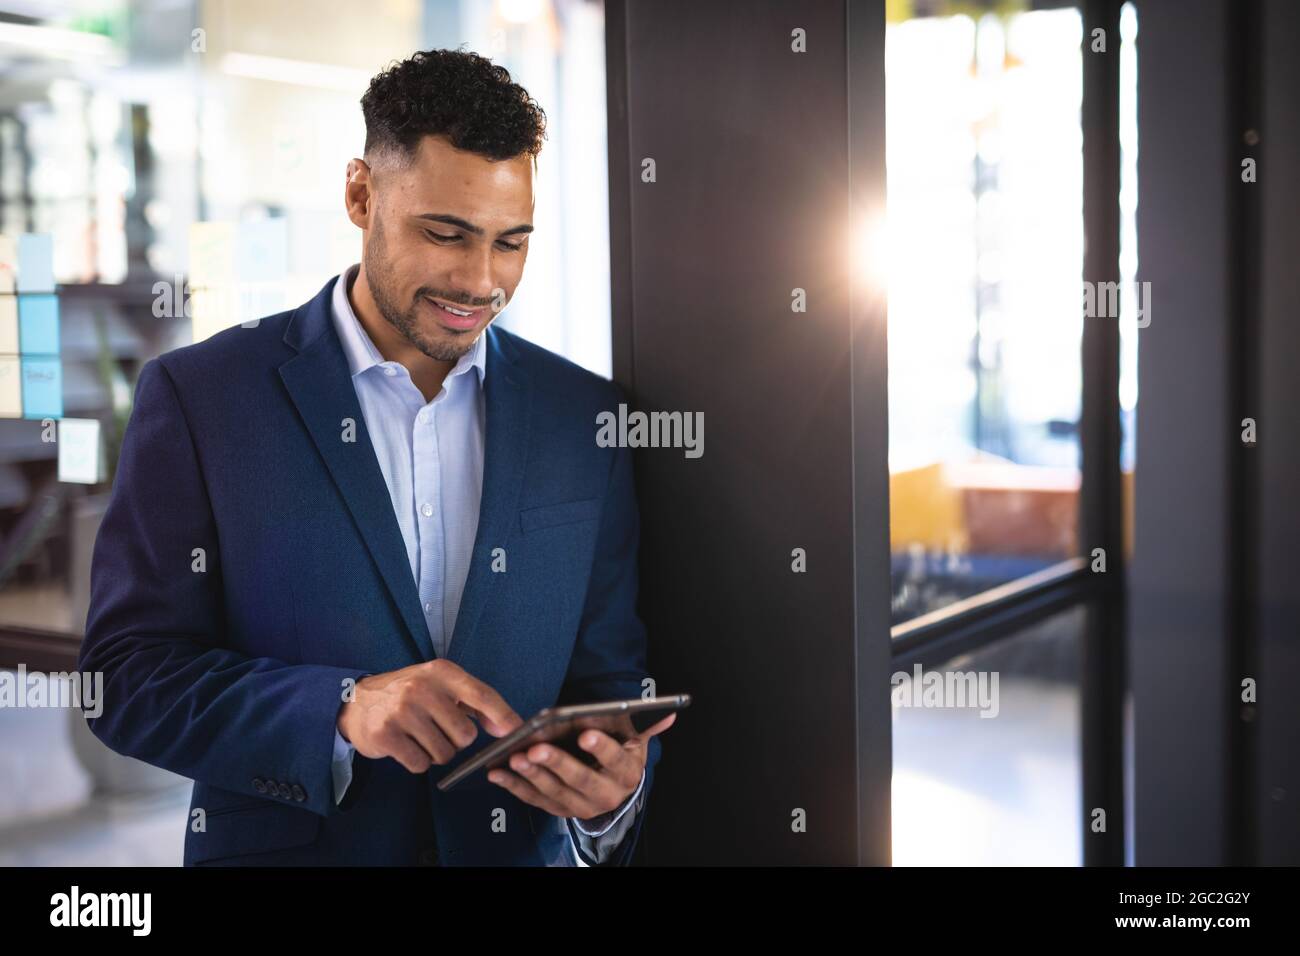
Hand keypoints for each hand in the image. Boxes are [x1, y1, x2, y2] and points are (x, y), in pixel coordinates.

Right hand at [337, 659, 522, 772]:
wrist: (357, 701)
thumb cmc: (408, 694)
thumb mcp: (441, 685)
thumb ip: (476, 703)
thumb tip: (507, 726)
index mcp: (442, 672)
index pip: (481, 694)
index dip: (503, 715)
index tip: (517, 732)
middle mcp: (422, 688)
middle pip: (465, 735)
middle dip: (455, 740)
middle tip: (437, 729)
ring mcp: (402, 711)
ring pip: (444, 754)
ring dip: (436, 753)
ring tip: (420, 736)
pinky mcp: (385, 735)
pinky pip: (420, 764)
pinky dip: (417, 761)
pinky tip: (406, 745)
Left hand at [486, 712, 676, 820]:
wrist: (613, 785)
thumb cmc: (620, 753)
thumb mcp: (635, 739)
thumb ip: (647, 725)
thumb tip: (669, 712)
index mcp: (626, 773)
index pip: (615, 760)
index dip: (601, 748)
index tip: (586, 733)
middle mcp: (605, 795)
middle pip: (581, 780)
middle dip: (557, 764)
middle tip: (536, 748)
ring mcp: (580, 806)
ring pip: (554, 793)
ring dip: (532, 776)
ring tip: (514, 757)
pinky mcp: (558, 810)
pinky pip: (534, 800)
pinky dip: (514, 787)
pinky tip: (496, 773)